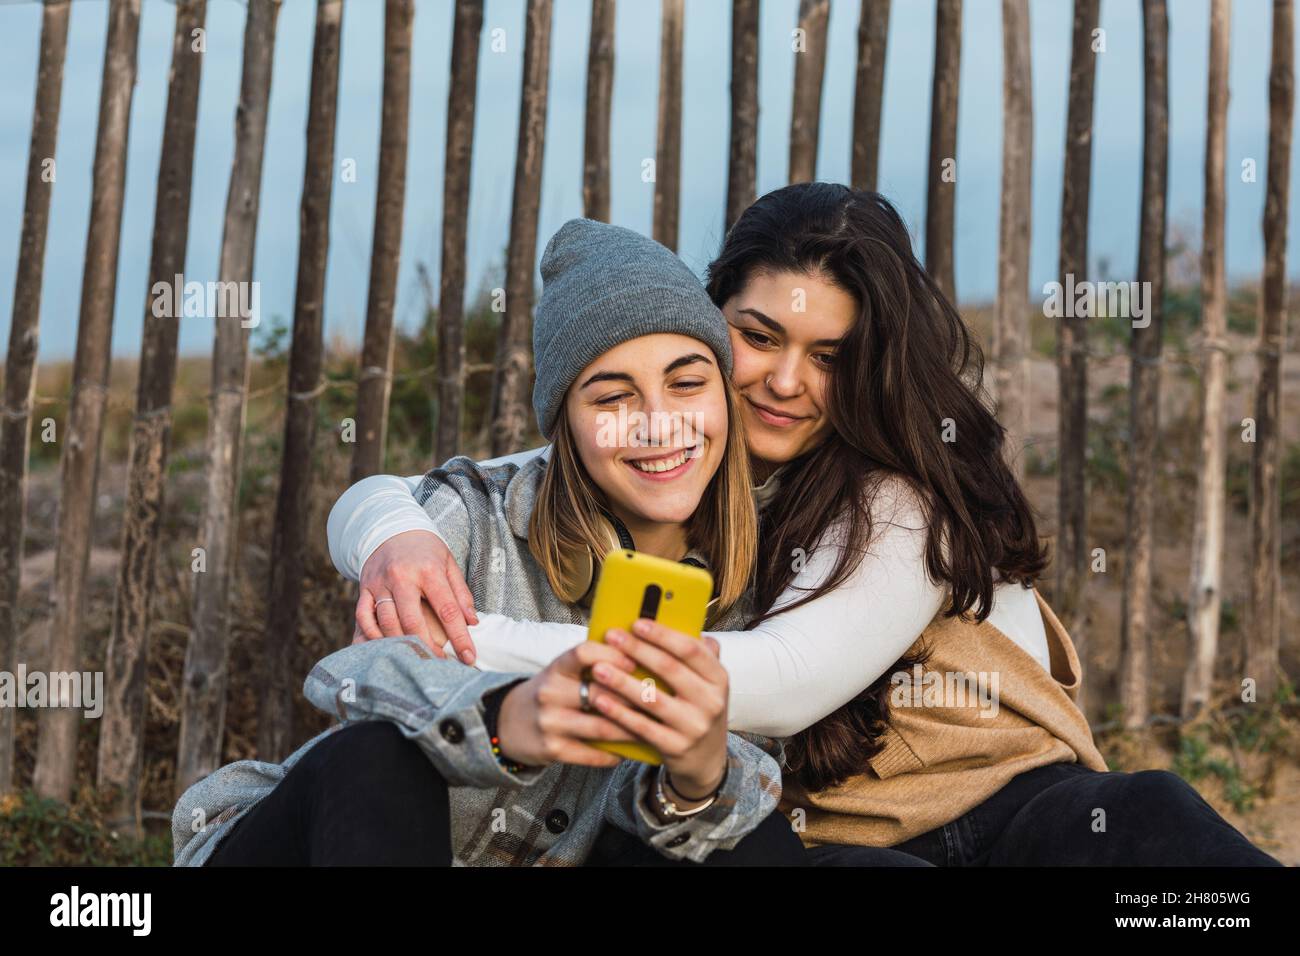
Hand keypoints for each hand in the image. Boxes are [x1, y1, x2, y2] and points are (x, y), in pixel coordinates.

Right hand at [351, 530, 478, 663]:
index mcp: (428, 570)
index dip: (460, 637)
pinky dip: (372, 636)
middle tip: (441, 665)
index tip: (469, 657)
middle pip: (413, 621)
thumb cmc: (425, 550)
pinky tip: (386, 648)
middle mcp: (401, 577)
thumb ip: (460, 593)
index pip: (447, 609)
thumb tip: (472, 622)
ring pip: (387, 623)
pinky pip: (363, 617)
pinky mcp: (364, 589)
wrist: (391, 529)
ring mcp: (380, 584)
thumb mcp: (449, 563)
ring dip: (402, 645)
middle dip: (429, 647)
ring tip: (417, 660)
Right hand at [496, 642, 640, 768]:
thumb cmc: (549, 693)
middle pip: (599, 693)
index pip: (583, 653)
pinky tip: (629, 751)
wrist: (508, 723)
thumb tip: (639, 659)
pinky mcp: (552, 749)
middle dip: (633, 699)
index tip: (635, 662)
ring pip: (601, 727)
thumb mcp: (561, 672)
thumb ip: (591, 666)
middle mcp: (550, 692)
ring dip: (631, 729)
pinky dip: (614, 754)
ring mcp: (550, 722)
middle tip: (660, 702)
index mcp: (556, 668)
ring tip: (653, 728)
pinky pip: (592, 754)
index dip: (612, 655)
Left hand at [587, 619, 728, 800]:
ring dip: (622, 681)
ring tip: (597, 668)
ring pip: (652, 699)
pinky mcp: (676, 748)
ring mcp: (694, 726)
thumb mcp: (707, 683)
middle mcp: (711, 701)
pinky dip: (619, 713)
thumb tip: (673, 618)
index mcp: (719, 678)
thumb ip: (696, 654)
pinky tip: (600, 700)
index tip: (636, 622)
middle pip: (669, 669)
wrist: (707, 761)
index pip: (691, 649)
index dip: (663, 634)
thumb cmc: (699, 709)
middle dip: (637, 650)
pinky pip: (642, 727)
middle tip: (611, 637)